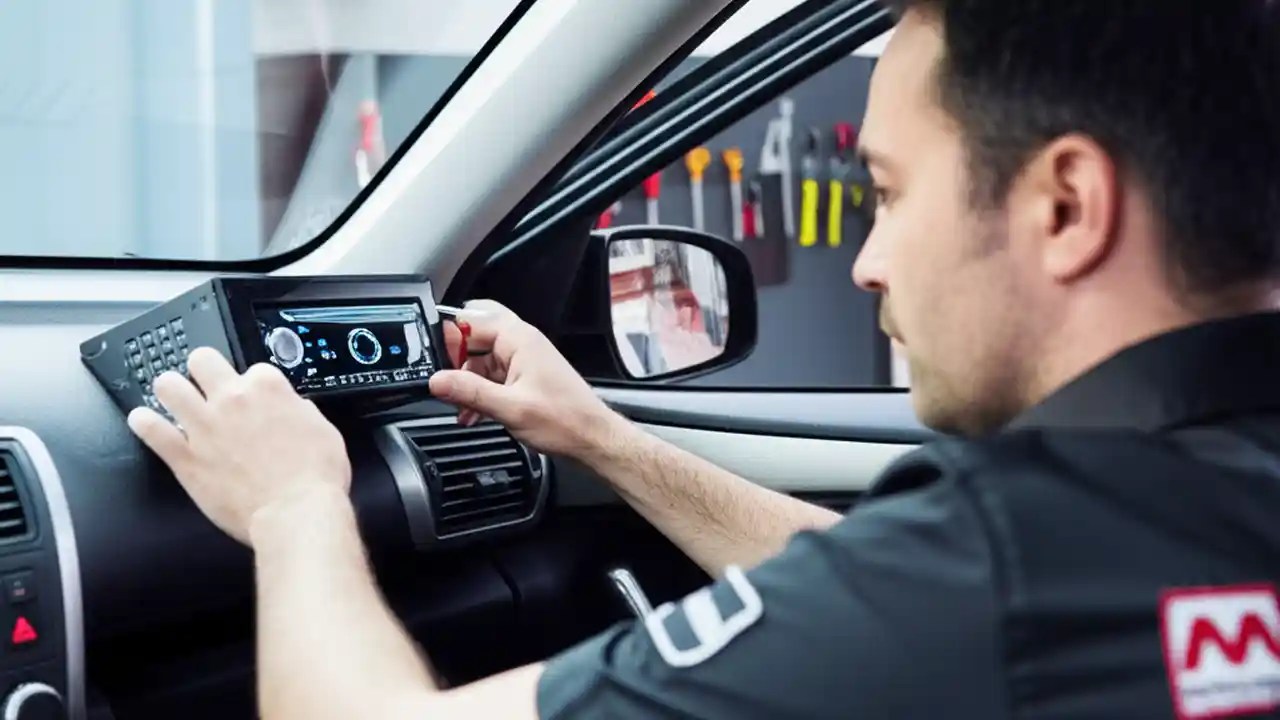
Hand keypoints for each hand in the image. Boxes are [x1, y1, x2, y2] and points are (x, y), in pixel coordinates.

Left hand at [127, 348, 351, 545]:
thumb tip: (293, 410)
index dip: (253, 384)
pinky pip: (151, 429)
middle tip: (205, 384)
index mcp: (268, 389)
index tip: (253, 397)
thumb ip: (301, 413)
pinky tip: (143, 420)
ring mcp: (204, 426)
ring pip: (168, 385)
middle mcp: (232, 399)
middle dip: (203, 370)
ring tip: (172, 396)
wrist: (296, 513)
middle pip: (201, 360)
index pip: (253, 369)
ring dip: (169, 389)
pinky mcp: (185, 456)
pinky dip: (144, 422)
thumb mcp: (324, 432)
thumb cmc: (315, 478)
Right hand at [430, 300, 623, 458]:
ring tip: (459, 407)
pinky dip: (479, 392)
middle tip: (443, 381)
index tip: (432, 358)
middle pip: (474, 337)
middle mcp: (521, 344)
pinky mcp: (523, 379)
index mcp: (519, 339)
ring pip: (481, 360)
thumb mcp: (510, 408)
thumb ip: (470, 392)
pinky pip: (492, 377)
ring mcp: (523, 361)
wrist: (592, 439)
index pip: (472, 318)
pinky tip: (472, 414)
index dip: (449, 336)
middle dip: (454, 359)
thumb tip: (436, 380)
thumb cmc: (565, 421)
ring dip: (466, 382)